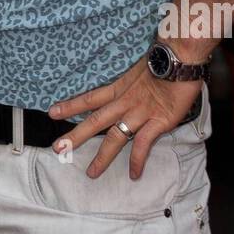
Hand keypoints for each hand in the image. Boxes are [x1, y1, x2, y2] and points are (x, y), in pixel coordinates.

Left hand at [47, 55, 202, 178]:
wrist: (180, 58)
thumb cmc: (164, 60)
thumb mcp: (141, 69)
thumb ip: (133, 82)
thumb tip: (132, 87)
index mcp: (120, 88)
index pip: (90, 98)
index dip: (71, 105)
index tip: (53, 112)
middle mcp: (125, 102)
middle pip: (95, 121)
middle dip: (76, 136)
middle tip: (58, 148)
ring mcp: (139, 113)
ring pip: (115, 137)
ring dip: (102, 156)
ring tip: (91, 173)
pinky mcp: (157, 122)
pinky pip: (143, 144)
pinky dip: (137, 161)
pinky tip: (134, 174)